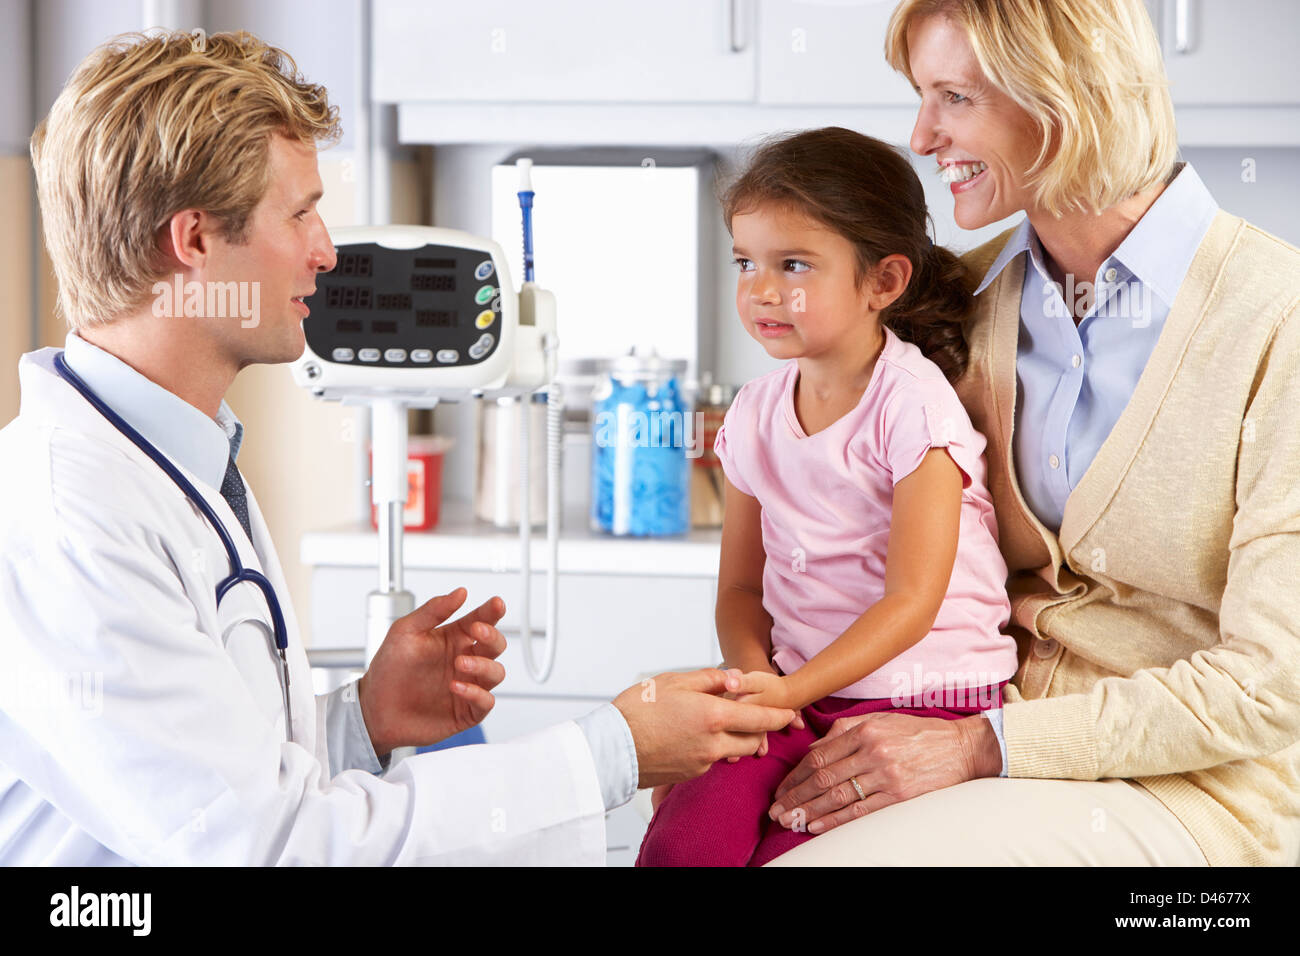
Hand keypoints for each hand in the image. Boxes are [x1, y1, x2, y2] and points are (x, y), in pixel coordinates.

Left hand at [357, 588, 506, 756]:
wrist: (374, 710)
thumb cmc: (389, 670)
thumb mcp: (405, 632)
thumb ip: (433, 610)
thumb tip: (460, 592)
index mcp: (453, 638)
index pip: (481, 620)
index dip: (492, 611)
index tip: (496, 604)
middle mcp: (464, 660)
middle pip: (496, 645)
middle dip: (492, 636)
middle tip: (478, 631)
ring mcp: (468, 686)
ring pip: (496, 672)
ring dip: (484, 665)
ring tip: (460, 662)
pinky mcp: (465, 711)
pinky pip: (485, 702)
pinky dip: (477, 694)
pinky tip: (456, 687)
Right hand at [613, 668, 796, 788]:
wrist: (611, 749)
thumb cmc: (638, 710)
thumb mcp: (674, 681)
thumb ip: (709, 679)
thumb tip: (735, 679)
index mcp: (713, 716)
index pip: (761, 718)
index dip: (780, 716)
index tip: (791, 713)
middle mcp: (714, 743)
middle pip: (754, 740)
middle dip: (761, 730)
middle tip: (758, 717)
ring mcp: (703, 762)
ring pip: (734, 752)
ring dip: (737, 739)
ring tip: (721, 724)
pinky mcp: (690, 774)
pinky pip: (712, 760)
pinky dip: (714, 748)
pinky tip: (694, 736)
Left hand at [767, 712, 998, 834]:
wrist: (962, 747)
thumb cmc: (918, 732)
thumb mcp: (880, 720)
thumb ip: (845, 731)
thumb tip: (813, 749)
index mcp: (864, 730)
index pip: (818, 756)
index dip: (795, 775)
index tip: (781, 789)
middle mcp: (872, 751)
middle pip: (823, 778)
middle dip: (795, 796)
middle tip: (776, 811)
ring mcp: (886, 774)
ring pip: (838, 795)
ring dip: (809, 811)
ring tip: (789, 821)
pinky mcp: (900, 794)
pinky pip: (861, 810)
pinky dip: (836, 820)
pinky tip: (817, 826)